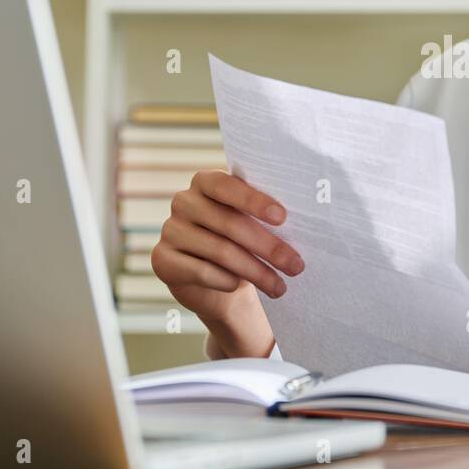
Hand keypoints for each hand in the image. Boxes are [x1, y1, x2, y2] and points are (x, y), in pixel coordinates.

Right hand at [150, 169, 303, 356]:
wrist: (217, 280)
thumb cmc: (244, 243)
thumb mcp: (253, 223)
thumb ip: (265, 214)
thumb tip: (305, 217)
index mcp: (205, 182)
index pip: (226, 185)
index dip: (253, 200)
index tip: (282, 218)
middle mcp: (183, 202)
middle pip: (228, 223)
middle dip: (267, 246)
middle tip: (295, 265)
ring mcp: (169, 230)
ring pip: (219, 250)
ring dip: (255, 271)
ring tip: (279, 286)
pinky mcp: (162, 260)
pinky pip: (200, 271)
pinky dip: (226, 280)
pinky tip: (240, 287)